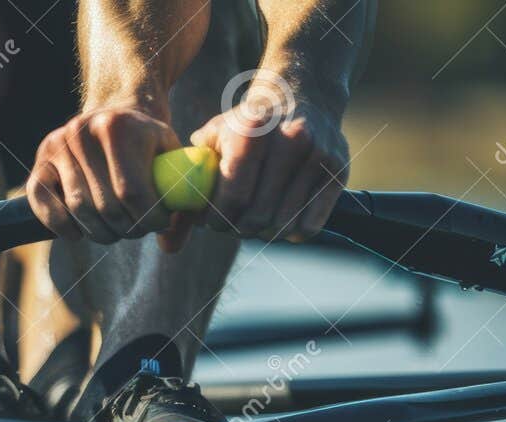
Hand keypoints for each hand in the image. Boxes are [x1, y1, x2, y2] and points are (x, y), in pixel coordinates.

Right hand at [25, 106, 193, 251]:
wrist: (116, 115)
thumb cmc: (146, 144)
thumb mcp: (170, 159)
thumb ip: (179, 199)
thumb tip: (170, 245)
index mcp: (118, 126)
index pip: (132, 191)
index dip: (148, 218)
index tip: (160, 225)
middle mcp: (83, 131)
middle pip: (105, 204)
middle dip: (127, 228)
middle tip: (138, 230)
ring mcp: (57, 146)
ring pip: (79, 210)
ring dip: (100, 232)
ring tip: (117, 231)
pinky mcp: (40, 164)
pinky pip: (43, 204)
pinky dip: (62, 227)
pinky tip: (79, 234)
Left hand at [190, 89, 348, 242]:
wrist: (301, 94)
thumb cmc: (247, 127)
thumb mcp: (213, 140)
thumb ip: (189, 185)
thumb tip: (167, 243)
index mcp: (251, 132)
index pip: (232, 199)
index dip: (217, 220)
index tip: (211, 221)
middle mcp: (289, 140)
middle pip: (257, 216)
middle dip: (238, 228)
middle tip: (232, 223)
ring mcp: (317, 155)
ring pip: (282, 224)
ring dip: (263, 231)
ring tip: (253, 220)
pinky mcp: (338, 170)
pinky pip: (309, 224)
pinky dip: (291, 232)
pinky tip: (280, 219)